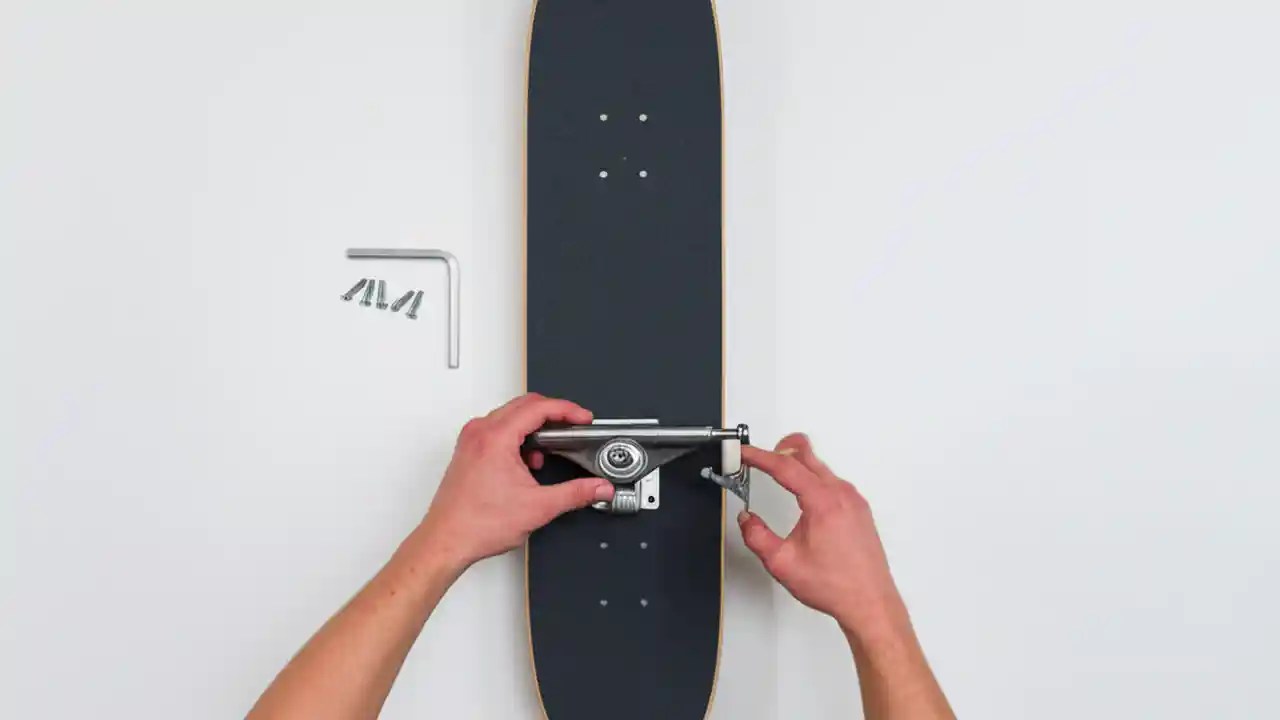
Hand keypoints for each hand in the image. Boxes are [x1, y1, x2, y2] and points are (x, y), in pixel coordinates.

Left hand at [416, 394, 614, 570]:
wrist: (446, 541)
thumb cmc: (477, 524)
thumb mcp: (538, 507)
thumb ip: (575, 493)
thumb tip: (597, 487)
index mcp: (496, 438)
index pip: (538, 407)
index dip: (567, 410)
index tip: (583, 417)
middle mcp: (480, 433)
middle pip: (524, 404)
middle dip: (553, 414)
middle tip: (573, 427)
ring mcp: (471, 440)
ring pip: (510, 415)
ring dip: (534, 427)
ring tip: (548, 451)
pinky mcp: (468, 451)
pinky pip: (497, 429)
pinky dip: (517, 437)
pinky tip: (527, 462)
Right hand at [738, 434, 906, 638]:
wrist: (870, 602)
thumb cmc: (836, 585)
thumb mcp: (783, 563)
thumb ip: (757, 537)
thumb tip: (746, 519)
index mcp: (823, 503)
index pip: (785, 467)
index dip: (759, 456)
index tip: (743, 453)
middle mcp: (842, 495)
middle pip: (806, 455)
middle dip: (778, 450)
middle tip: (757, 458)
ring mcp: (853, 500)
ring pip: (820, 467)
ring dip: (796, 465)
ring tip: (776, 475)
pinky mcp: (858, 508)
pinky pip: (832, 481)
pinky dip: (812, 478)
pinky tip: (802, 494)